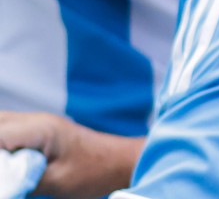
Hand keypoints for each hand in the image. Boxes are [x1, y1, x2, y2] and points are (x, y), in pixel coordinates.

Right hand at [0, 112, 140, 197]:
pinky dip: (3, 143)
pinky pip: (10, 131)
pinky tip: (8, 162)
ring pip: (1, 124)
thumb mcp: (55, 182)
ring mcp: (37, 124)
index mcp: (39, 129)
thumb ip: (22, 179)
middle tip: (3, 171)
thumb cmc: (94, 171)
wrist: (120, 161)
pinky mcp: (39, 132)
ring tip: (5, 167)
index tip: (1, 174)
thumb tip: (4, 183)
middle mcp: (35, 120)